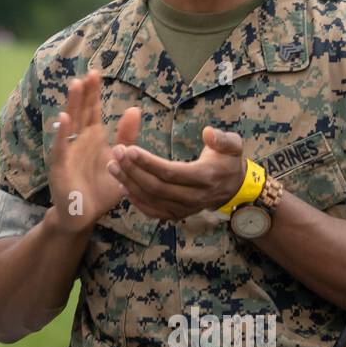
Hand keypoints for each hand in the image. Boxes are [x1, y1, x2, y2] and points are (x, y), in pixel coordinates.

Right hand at [46, 70, 141, 234]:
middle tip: (89, 73)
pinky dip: (62, 133)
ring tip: (75, 85)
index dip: (93, 92)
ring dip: (72, 104)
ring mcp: (68, 152)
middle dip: (84, 92)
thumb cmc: (100, 188)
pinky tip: (64, 118)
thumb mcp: (119, 160)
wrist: (83, 215)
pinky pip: (61, 147)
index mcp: (92, 137)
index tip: (96, 73)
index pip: (92, 109)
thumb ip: (126, 136)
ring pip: (69, 124)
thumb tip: (135, 109)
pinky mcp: (60, 166)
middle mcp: (78, 140)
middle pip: (81, 111)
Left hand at [107, 125, 245, 221]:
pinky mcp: (176, 215)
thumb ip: (222, 139)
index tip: (129, 149)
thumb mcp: (233, 145)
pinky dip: (135, 199)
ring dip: (129, 183)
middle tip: (116, 153)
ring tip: (113, 166)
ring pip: (151, 199)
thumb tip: (208, 132)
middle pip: (156, 187)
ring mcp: (184, 209)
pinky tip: (122, 184)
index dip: (148, 163)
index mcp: (205, 178)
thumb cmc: (227, 160)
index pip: (171, 172)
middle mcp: (194, 197)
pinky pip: (151, 210)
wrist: (232, 188)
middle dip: (133, 170)